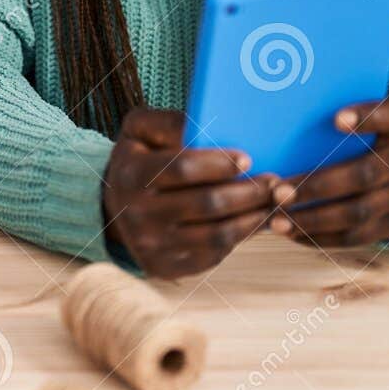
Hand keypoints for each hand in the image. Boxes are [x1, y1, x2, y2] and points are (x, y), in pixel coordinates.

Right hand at [101, 108, 292, 279]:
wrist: (113, 209)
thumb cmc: (138, 162)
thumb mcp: (139, 131)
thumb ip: (166, 122)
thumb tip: (199, 125)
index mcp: (131, 175)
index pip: (183, 169)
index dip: (219, 164)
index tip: (247, 157)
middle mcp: (137, 214)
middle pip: (207, 204)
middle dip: (249, 192)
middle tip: (276, 182)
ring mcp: (151, 245)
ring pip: (217, 235)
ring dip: (253, 218)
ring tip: (273, 202)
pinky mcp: (165, 267)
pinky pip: (213, 255)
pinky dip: (240, 238)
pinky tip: (254, 221)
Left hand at [276, 98, 388, 246]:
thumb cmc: (381, 142)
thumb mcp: (380, 121)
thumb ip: (351, 115)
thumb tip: (287, 115)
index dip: (368, 117)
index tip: (337, 118)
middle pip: (362, 176)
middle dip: (317, 186)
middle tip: (278, 191)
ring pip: (356, 213)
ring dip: (312, 219)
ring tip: (276, 219)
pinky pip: (355, 236)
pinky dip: (320, 237)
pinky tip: (291, 232)